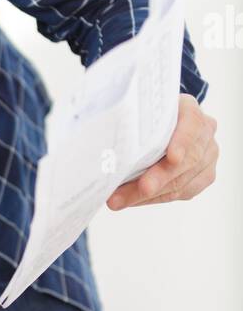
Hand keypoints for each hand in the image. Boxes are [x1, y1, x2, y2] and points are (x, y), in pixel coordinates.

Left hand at [106, 94, 218, 209]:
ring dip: (149, 194)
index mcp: (190, 109)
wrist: (163, 125)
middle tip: (140, 188)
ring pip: (183, 181)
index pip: (192, 123)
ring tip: (120, 200)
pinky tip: (133, 200)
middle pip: (188, 159)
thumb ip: (130, 123)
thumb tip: (102, 148)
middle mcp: (205, 132)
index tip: (172, 157)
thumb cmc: (147, 119)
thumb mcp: (139, 112)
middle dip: (161, 177)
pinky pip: (182, 193)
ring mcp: (208, 155)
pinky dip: (155, 198)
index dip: (182, 141)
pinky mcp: (204, 176)